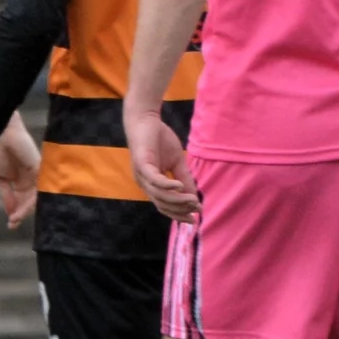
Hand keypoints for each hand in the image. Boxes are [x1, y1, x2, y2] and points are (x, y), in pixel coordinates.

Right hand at [0, 116, 39, 227]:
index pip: (22, 202)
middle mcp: (31, 182)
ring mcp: (37, 177)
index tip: (11, 225)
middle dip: (21, 214)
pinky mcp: (40, 171)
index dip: (17, 214)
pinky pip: (38, 191)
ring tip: (14, 219)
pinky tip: (19, 210)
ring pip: (35, 199)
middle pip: (30, 203)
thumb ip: (7, 195)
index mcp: (21, 183)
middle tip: (12, 223)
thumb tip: (11, 212)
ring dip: (24, 211)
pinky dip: (28, 203)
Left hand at [125, 105, 199, 221]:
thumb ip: (184, 179)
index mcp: (151, 185)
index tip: (195, 218)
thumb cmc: (159, 140)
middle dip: (180, 210)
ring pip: (159, 195)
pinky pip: (154, 180)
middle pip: (162, 204)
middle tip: (197, 210)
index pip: (164, 206)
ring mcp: (141, 175)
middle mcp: (143, 183)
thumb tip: (194, 197)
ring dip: (177, 200)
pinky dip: (167, 185)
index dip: (179, 214)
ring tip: (193, 200)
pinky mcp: (141, 164)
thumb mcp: (176, 162)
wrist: (145, 119)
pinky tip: (180, 186)